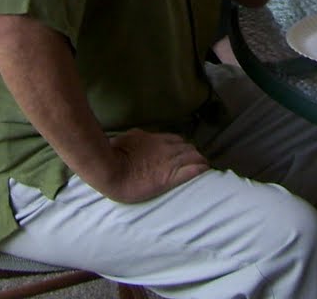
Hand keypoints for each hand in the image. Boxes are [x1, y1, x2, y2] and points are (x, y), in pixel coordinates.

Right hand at [94, 128, 209, 203]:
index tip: (184, 153)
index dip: (182, 147)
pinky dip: (200, 170)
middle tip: (194, 163)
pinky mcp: (170, 177)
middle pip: (188, 148)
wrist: (110, 171)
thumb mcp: (125, 139)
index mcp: (154, 139)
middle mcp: (166, 148)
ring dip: (199, 162)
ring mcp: (169, 162)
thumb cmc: (112, 155)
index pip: (177, 140)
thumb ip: (136, 139)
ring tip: (203, 168)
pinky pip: (192, 171)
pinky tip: (205, 173)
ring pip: (194, 157)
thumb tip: (136, 138)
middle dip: (193, 154)